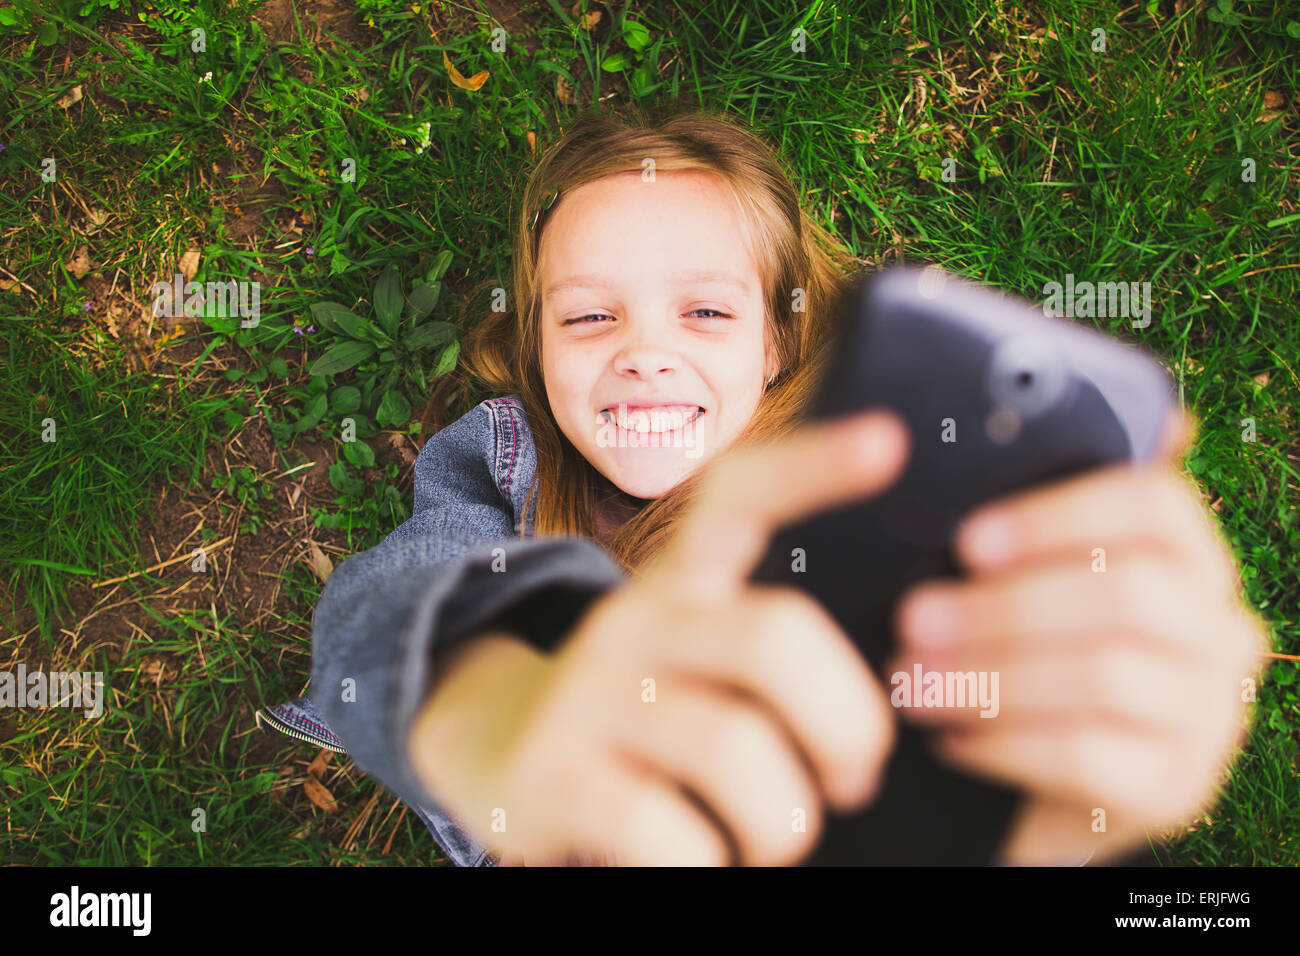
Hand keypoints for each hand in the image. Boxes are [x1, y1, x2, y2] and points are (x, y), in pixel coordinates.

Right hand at [410, 410, 910, 864]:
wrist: (498, 750)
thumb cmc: (647, 716)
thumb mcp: (699, 660)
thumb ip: (771, 664)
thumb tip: (872, 741)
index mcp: (684, 582)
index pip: (740, 496)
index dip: (814, 464)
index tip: (889, 441)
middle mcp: (635, 619)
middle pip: (775, 638)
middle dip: (848, 727)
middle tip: (850, 780)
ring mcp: (590, 693)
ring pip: (736, 751)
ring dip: (782, 823)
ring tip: (771, 838)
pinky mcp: (552, 774)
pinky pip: (670, 836)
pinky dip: (709, 865)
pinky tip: (699, 859)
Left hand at [887, 411, 1269, 863]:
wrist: (1046, 790)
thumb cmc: (1031, 660)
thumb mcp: (1031, 590)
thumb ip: (1020, 538)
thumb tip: (966, 454)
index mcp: (1188, 557)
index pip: (1153, 506)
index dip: (1057, 517)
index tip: (967, 542)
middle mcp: (1218, 628)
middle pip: (1126, 594)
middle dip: (1004, 606)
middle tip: (914, 620)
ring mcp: (1207, 714)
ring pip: (1105, 676)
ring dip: (990, 676)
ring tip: (915, 682)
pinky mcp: (1175, 787)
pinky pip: (1087, 756)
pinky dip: (1003, 742)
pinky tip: (950, 737)